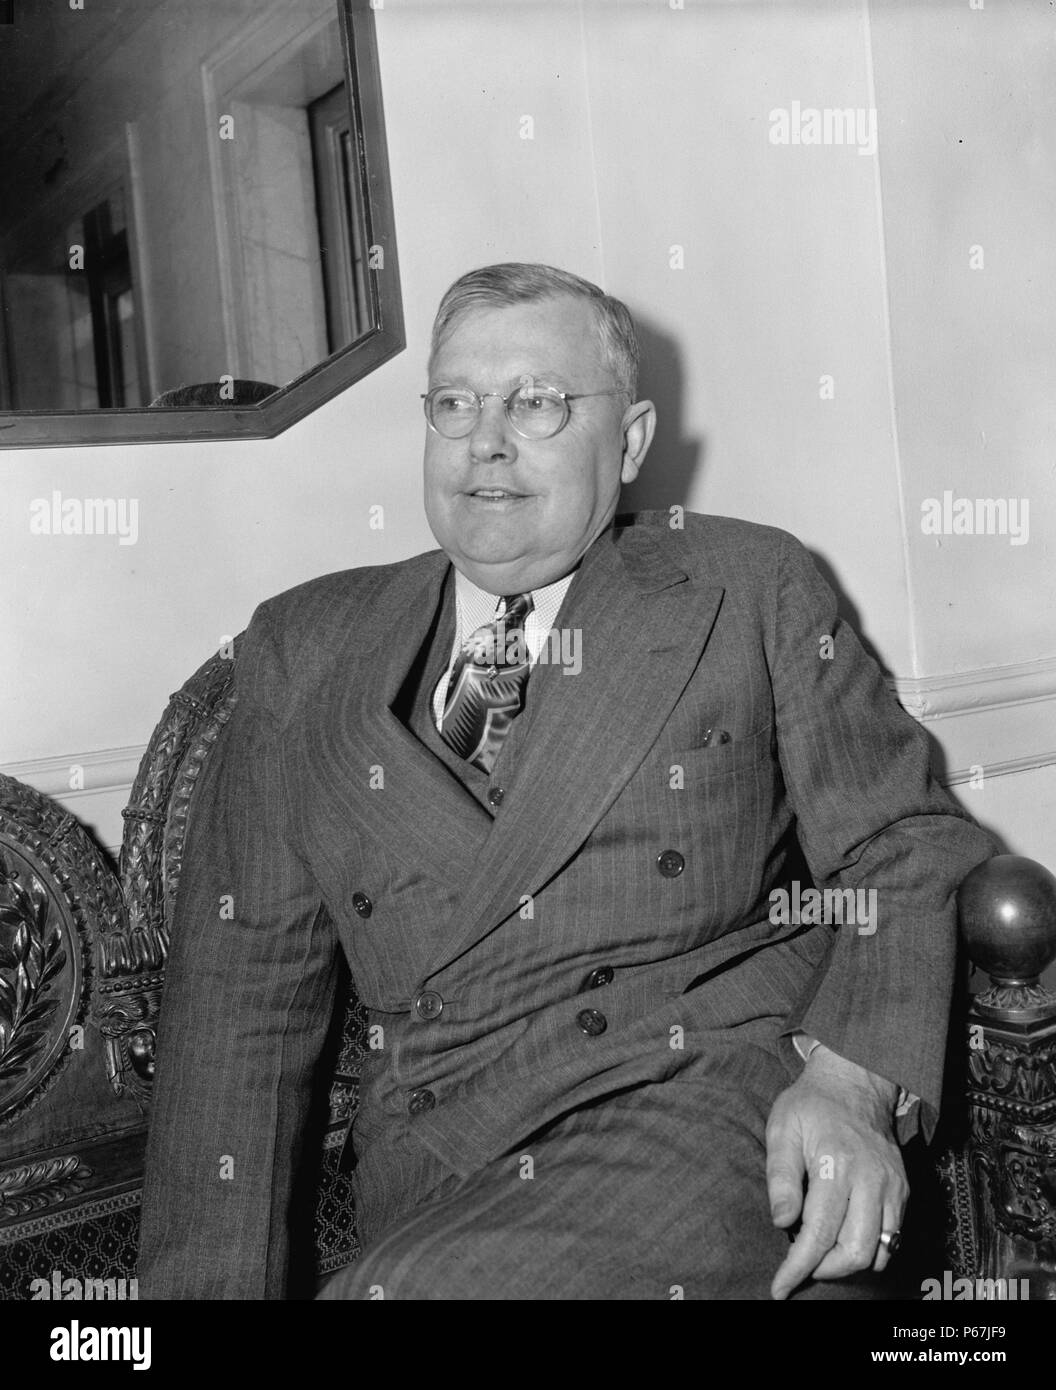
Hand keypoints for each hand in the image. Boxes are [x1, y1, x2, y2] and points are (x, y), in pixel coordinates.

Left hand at [765, 1044, 907, 1299]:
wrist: (856, 1081)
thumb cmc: (812, 1105)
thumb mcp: (782, 1129)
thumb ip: (781, 1177)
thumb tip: (782, 1222)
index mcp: (836, 1164)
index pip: (819, 1233)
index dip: (798, 1267)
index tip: (781, 1287)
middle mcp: (871, 1179)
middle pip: (855, 1252)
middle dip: (825, 1269)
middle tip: (801, 1262)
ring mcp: (892, 1186)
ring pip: (880, 1252)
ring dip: (848, 1262)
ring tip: (822, 1248)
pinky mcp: (903, 1189)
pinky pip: (893, 1238)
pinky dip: (870, 1249)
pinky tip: (845, 1235)